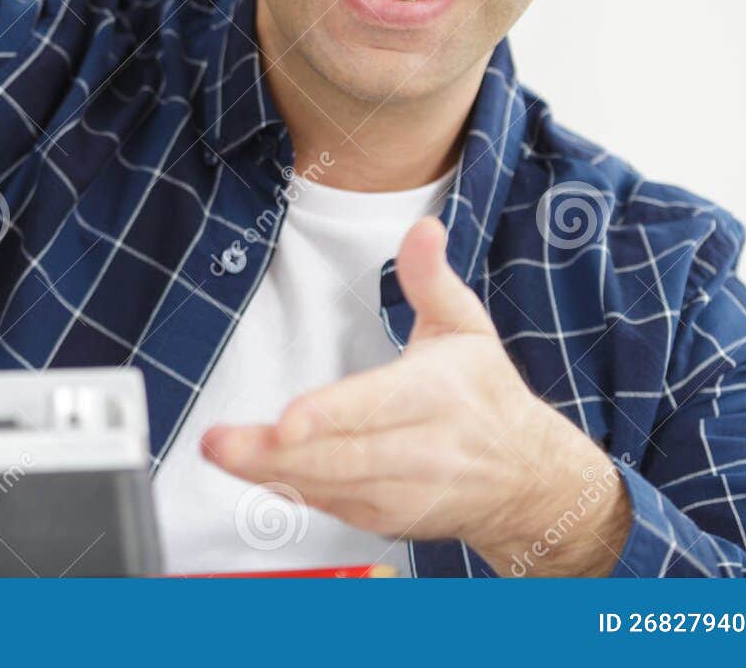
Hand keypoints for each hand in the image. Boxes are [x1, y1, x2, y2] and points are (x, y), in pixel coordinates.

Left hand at [202, 216, 630, 575]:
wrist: (529, 479)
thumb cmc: (485, 394)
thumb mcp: (467, 327)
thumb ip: (431, 278)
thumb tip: (422, 228)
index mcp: (437, 395)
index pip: (377, 407)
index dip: (329, 416)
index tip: (286, 421)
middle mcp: (422, 450)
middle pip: (341, 456)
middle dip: (274, 452)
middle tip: (217, 442)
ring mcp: (404, 492)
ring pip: (330, 488)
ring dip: (269, 474)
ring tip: (219, 453)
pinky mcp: (386, 518)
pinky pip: (329, 507)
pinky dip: (290, 491)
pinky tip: (251, 471)